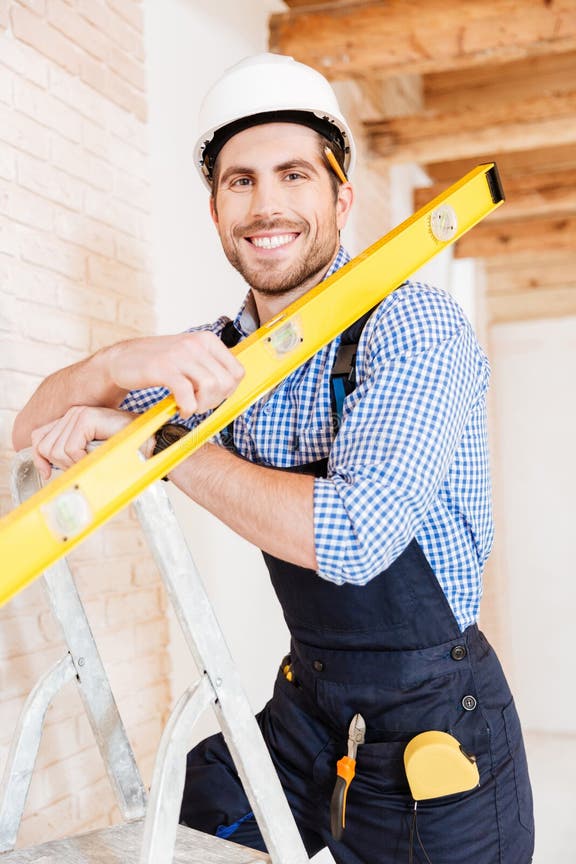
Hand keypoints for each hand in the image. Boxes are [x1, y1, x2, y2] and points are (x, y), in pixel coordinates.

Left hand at [30, 406, 133, 480]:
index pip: (39, 438)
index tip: (47, 472)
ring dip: (72, 463)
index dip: (40, 458)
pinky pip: (69, 449)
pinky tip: (94, 457)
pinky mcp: (86, 419)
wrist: (148, 442)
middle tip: (81, 466)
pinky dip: (80, 460)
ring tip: (90, 461)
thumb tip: (48, 469)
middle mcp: (72, 414)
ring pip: (55, 450)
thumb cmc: (123, 449)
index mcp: (70, 420)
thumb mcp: (89, 453)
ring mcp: (78, 414)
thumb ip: (70, 455)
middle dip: (60, 464)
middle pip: (45, 446)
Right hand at [106, 331, 244, 416]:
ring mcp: (179, 354)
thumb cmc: (159, 363)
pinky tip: (180, 409)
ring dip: (202, 405)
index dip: (228, 391)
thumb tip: (232, 387)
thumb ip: (211, 367)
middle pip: (226, 382)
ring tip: (189, 406)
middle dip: (215, 401)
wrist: (121, 360)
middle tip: (199, 404)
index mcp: (207, 340)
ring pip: (211, 386)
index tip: (212, 396)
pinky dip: (187, 408)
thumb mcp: (191, 358)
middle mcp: (196, 343)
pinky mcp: (163, 368)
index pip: (238, 372)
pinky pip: (187, 393)